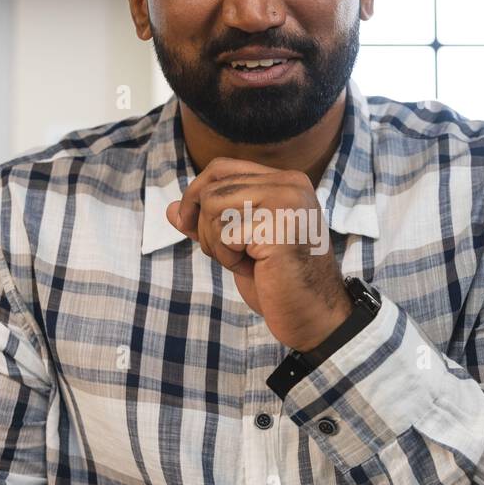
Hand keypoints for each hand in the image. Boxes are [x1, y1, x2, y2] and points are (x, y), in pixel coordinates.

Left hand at [167, 156, 351, 351]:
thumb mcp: (238, 245)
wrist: (312, 315)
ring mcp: (286, 201)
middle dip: (207, 227)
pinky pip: (224, 233)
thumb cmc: (279, 282)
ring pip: (212, 206)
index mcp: (285, 181)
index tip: (187, 222)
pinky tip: (254, 268)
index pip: (222, 169)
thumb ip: (208, 223)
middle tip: (233, 255)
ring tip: (246, 261)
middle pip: (212, 188)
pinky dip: (228, 257)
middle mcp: (289, 183)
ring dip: (217, 243)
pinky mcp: (278, 225)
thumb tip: (171, 209)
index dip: (196, 194)